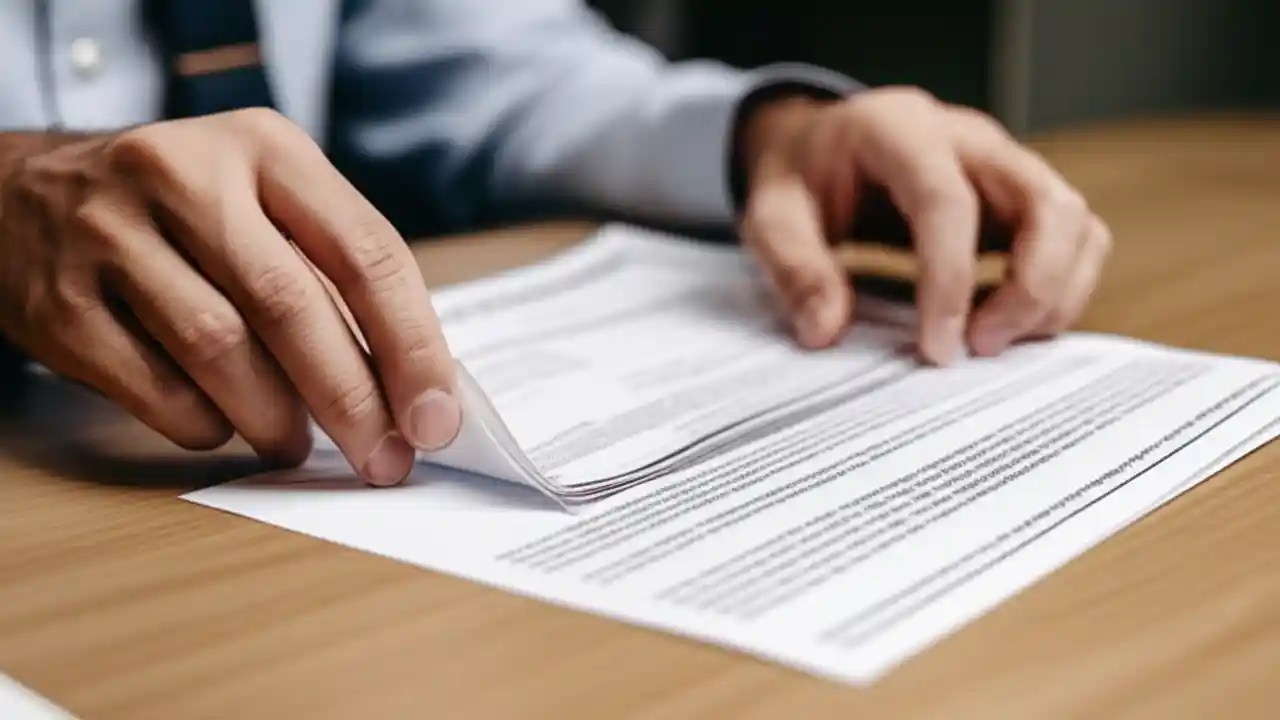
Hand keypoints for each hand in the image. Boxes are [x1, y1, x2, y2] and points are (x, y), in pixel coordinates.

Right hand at [0, 110, 461, 484]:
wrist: (23, 195)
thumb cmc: (182, 211)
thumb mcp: (264, 200)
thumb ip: (336, 276)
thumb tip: (413, 389)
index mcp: (265, 146)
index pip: (365, 249)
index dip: (413, 344)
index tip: (437, 417)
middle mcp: (185, 175)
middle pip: (290, 304)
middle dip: (353, 399)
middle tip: (385, 459)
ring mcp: (110, 235)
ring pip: (220, 350)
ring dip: (277, 419)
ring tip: (297, 442)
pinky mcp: (59, 302)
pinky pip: (154, 389)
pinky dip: (205, 424)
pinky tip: (223, 424)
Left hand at [736, 87, 1111, 363]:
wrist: (822, 147)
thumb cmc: (801, 179)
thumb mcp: (771, 217)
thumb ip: (795, 270)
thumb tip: (825, 331)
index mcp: (900, 129)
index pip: (948, 202)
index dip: (950, 280)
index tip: (937, 348)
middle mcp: (968, 137)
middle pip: (1047, 203)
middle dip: (1031, 288)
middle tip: (979, 348)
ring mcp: (1004, 162)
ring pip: (1075, 221)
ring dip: (1054, 293)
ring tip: (993, 342)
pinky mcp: (1021, 196)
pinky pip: (1074, 239)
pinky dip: (1059, 288)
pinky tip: (1005, 324)